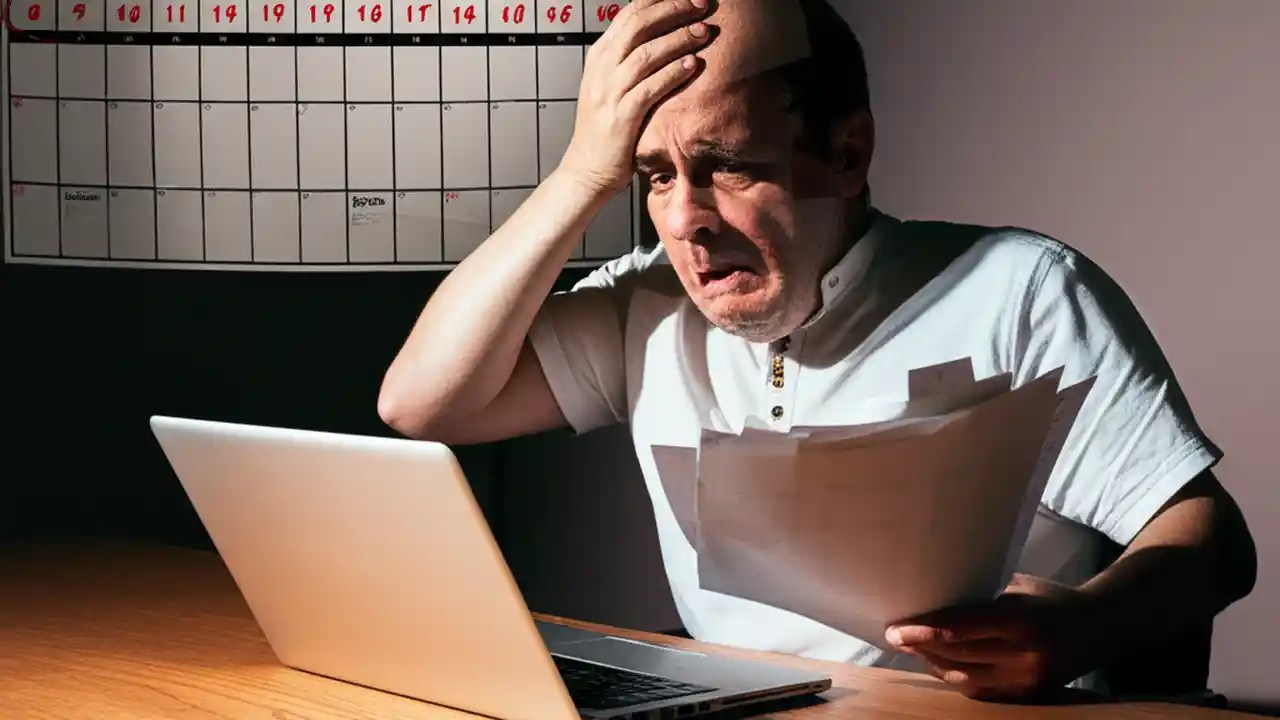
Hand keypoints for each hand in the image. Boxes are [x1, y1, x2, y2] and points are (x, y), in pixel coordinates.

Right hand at [557, 0, 712, 193]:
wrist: (586, 169)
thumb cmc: (605, 128)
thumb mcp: (610, 85)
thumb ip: (629, 60)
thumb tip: (661, 36)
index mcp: (599, 56)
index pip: (629, 14)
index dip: (661, 0)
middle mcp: (602, 69)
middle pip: (639, 25)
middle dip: (674, 10)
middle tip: (703, 5)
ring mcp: (609, 92)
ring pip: (646, 53)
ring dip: (678, 38)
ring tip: (704, 31)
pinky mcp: (621, 117)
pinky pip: (650, 87)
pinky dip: (672, 73)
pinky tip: (692, 64)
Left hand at [884, 574, 1100, 699]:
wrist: (1102, 628)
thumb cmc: (1051, 599)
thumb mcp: (1018, 587)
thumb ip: (980, 594)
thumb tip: (933, 595)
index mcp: (1021, 620)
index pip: (962, 628)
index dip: (924, 631)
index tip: (896, 629)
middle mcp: (1024, 655)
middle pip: (958, 655)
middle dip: (921, 647)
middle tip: (895, 637)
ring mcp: (1027, 681)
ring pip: (965, 679)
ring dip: (934, 665)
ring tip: (914, 649)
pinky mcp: (1028, 696)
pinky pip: (981, 693)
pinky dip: (955, 678)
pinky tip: (939, 664)